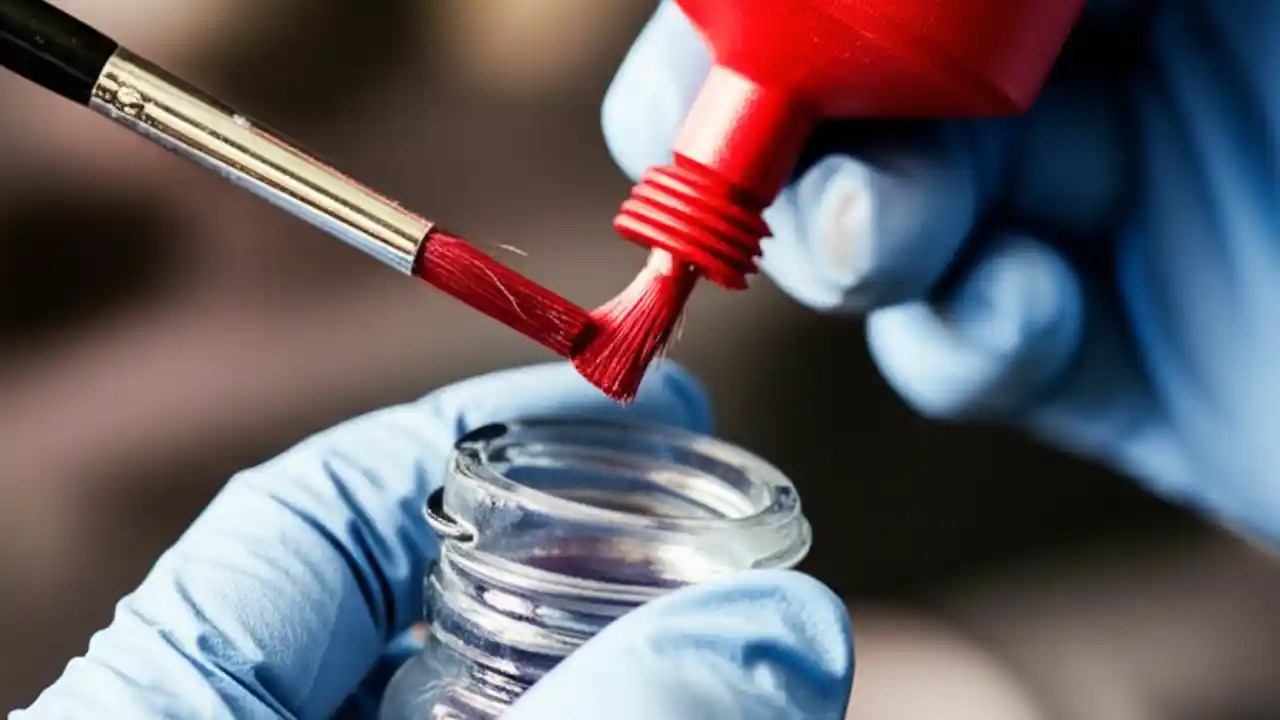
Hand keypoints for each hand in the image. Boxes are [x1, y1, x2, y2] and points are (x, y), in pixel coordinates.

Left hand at [11, 363, 851, 718]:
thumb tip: (781, 635)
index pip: (307, 525)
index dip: (463, 436)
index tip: (607, 398)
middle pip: (422, 628)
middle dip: (590, 577)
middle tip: (724, 553)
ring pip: (507, 708)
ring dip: (641, 684)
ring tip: (757, 658)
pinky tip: (729, 716)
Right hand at [604, 2, 1279, 537]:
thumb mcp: (1250, 2)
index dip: (783, 14)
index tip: (731, 47)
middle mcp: (1099, 76)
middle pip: (858, 99)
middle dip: (790, 132)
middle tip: (768, 160)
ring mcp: (1098, 216)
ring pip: (891, 225)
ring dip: (858, 237)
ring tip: (892, 240)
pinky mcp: (1102, 354)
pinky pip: (968, 351)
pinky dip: (963, 341)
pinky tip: (1031, 316)